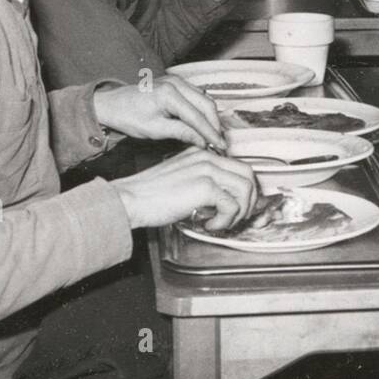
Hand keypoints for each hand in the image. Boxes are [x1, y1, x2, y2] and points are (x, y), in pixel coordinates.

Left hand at [93, 76, 227, 151]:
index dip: (211, 133)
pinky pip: (198, 96)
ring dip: (211, 118)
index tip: (221, 146)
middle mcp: (176, 83)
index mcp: (169, 94)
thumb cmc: (128, 117)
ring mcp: (177, 81)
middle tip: (220, 143)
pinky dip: (204, 110)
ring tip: (214, 136)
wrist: (112, 104)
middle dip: (215, 125)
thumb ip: (181, 133)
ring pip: (205, 100)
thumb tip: (203, 141)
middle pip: (207, 105)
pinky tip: (204, 124)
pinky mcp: (177, 83)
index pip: (197, 116)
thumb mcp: (154, 130)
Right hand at [112, 147, 258, 231]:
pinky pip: (232, 205)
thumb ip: (205, 184)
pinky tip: (208, 224)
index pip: (238, 167)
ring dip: (239, 212)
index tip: (240, 208)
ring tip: (221, 222)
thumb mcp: (183, 181)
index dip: (245, 190)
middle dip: (249, 201)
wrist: (130, 199)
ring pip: (245, 189)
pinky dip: (225, 220)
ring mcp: (207, 170)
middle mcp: (207, 158)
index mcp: (202, 154)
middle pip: (248, 175)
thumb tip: (228, 202)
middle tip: (236, 218)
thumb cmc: (150, 195)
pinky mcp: (205, 187)